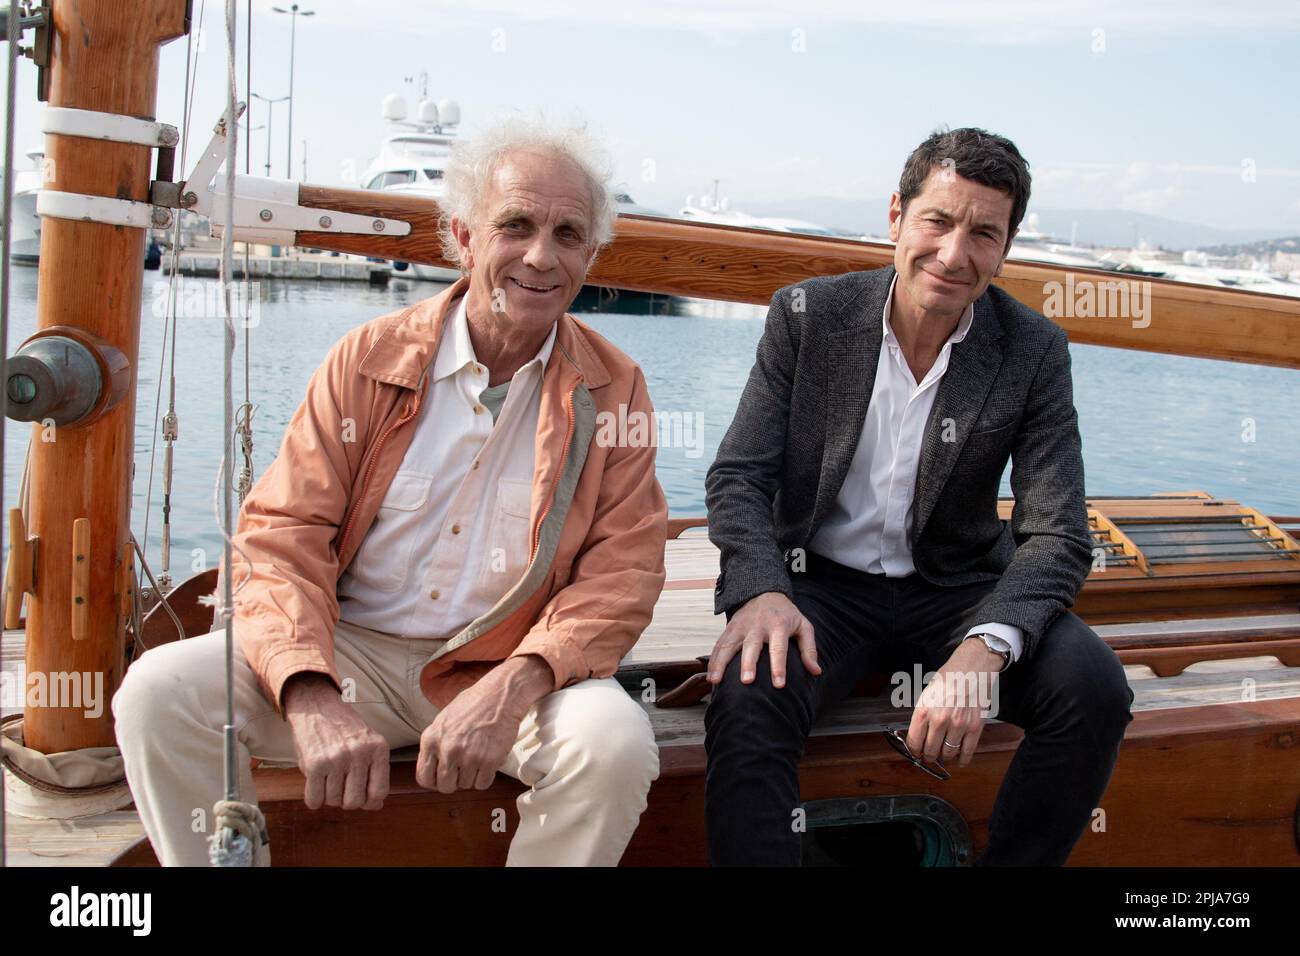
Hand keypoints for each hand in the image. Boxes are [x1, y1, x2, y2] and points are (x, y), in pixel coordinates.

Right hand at [283, 673, 389, 810]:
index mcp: (378, 749)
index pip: (380, 792)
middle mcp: (359, 754)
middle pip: (355, 801)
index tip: (361, 795)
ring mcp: (336, 759)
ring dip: (328, 796)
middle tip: (340, 786)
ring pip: (333, 801)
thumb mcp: (367, 744)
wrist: (317, 706)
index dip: (369, 801)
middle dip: (346, 800)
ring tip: (328, 778)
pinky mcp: (314, 764)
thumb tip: (376, 806)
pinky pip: (314, 799)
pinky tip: (315, 783)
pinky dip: (313, 798)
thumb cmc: (344, 730)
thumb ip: (374, 773)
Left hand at [415, 655, 551, 793]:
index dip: (434, 781)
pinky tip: (488, 761)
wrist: (500, 695)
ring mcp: (468, 757)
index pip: (423, 777)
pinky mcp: (489, 761)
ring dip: (473, 776)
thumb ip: (436, 743)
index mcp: (431, 739)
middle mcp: (447, 750)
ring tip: (479, 757)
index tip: (442, 778)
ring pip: (466, 785)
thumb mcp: (444, 719)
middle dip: (455, 781)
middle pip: (445, 786)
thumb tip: (433, 766)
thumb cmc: (474, 703)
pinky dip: (486, 776)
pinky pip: (483, 784)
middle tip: (463, 770)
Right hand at [706, 591, 820, 688]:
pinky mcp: (729, 628)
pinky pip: (719, 644)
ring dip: (721, 662)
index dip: (779, 666)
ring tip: (715, 681)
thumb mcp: (803, 626)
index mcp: (779, 625)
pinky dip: (713, 660)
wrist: (764, 592)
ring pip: (729, 644)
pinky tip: (710, 677)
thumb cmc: (786, 614)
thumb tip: (815, 671)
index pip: (779, 648)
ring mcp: (741, 626)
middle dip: (748, 663)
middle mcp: (758, 625)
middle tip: (746, 681)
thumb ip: (809, 649)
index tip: (779, 684)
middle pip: (752, 645)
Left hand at [905, 637, 1002, 768]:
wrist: (972, 668)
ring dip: (944, 758)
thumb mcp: (926, 694)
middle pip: (930, 751)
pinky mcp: (975, 727)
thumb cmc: (948, 678)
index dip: (914, 751)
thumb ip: (922, 715)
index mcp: (924, 710)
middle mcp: (940, 719)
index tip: (915, 753)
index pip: (914, 742)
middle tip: (928, 756)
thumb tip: (916, 734)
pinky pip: (968, 751)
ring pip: (948, 754)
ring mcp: (958, 725)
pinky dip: (963, 760)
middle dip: (927, 756)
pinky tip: (960, 761)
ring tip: (943, 756)